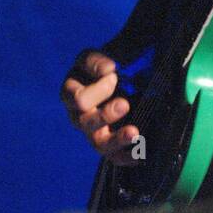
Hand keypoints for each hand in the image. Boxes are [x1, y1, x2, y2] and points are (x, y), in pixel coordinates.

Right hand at [60, 50, 140, 165]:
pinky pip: (113, 157)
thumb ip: (100, 61)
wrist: (129, 75)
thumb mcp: (103, 55)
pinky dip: (127, 156)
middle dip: (105, 114)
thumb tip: (109, 69)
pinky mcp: (108, 144)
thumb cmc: (113, 63)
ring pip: (98, 142)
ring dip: (116, 139)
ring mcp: (92, 131)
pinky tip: (140, 153)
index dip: (97, 88)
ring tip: (134, 132)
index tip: (115, 72)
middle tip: (124, 104)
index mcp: (72, 89)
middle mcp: (78, 113)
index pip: (77, 96)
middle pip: (85, 122)